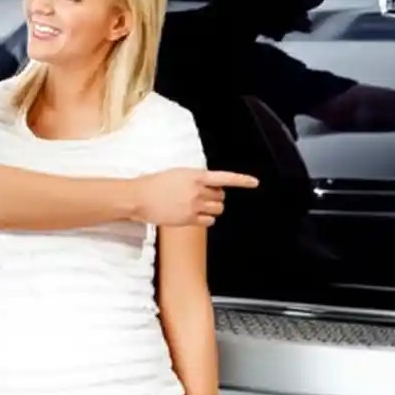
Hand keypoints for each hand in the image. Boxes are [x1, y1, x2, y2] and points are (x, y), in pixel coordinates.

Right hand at [133, 168, 257, 226]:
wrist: (139, 197)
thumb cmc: (155, 183)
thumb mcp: (178, 173)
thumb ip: (195, 178)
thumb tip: (208, 184)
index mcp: (195, 175)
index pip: (225, 177)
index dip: (242, 180)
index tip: (254, 182)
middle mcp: (197, 191)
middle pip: (221, 196)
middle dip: (215, 196)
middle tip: (201, 195)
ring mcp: (194, 206)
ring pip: (218, 209)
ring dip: (212, 207)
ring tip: (197, 205)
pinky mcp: (189, 219)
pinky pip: (209, 221)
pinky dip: (207, 219)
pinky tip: (196, 215)